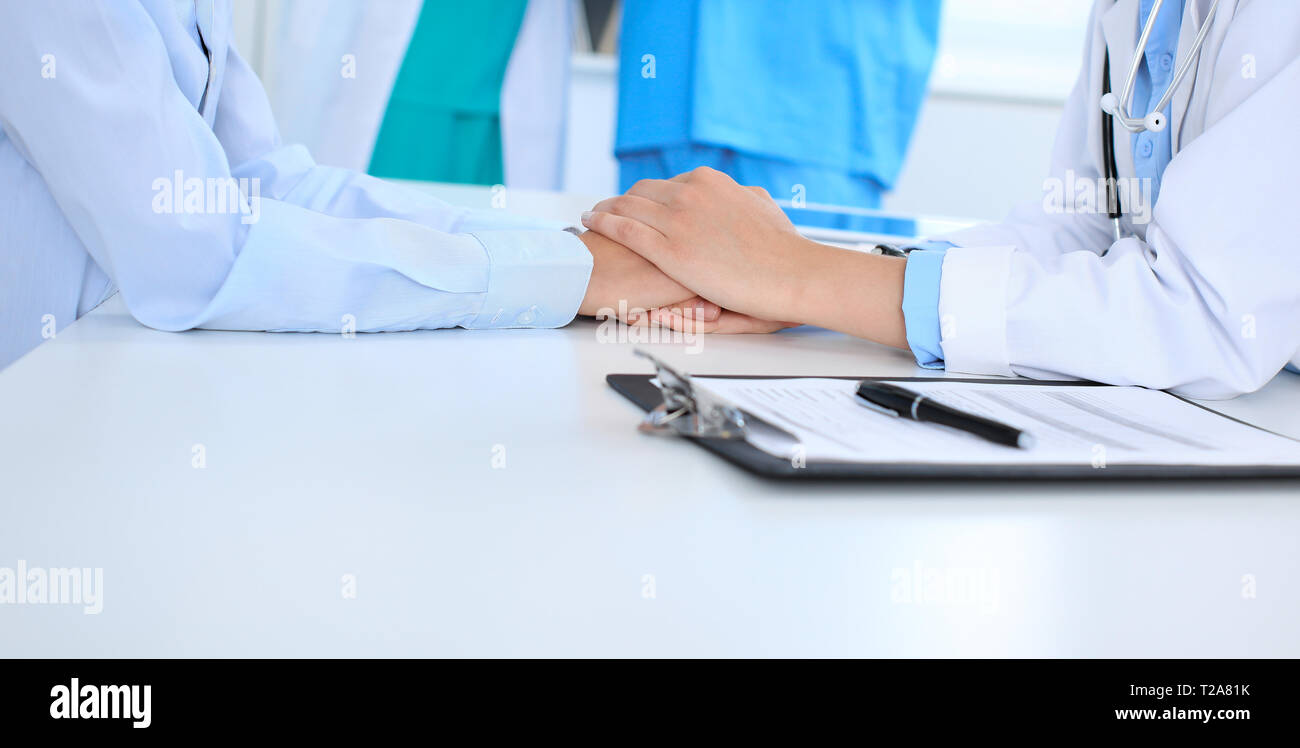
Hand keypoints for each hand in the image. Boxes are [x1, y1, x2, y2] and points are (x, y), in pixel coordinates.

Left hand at [581, 166, 909, 347]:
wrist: (791, 273)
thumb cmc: (782, 250)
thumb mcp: (761, 208)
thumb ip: (742, 199)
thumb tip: (740, 194)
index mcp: (710, 182)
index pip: (668, 185)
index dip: (650, 196)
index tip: (639, 203)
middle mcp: (690, 193)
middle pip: (641, 192)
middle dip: (622, 200)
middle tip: (606, 208)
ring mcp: (677, 219)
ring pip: (627, 207)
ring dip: (605, 208)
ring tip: (590, 216)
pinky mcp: (669, 249)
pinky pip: (625, 229)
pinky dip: (604, 223)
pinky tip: (591, 223)